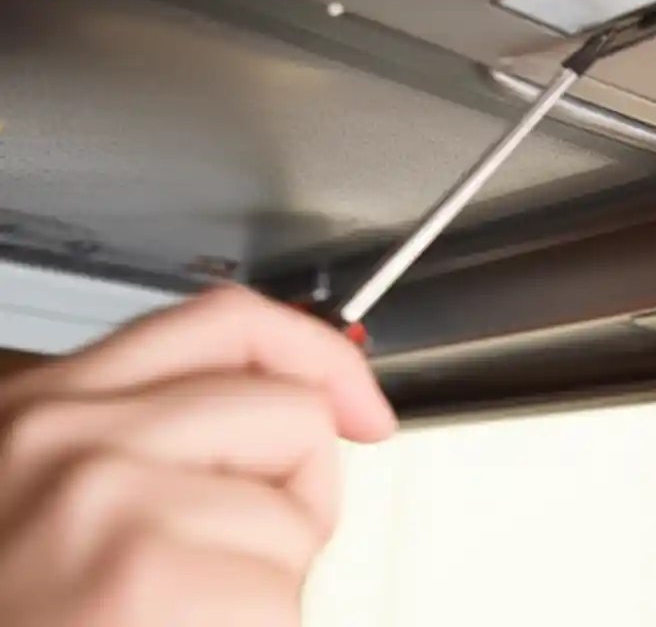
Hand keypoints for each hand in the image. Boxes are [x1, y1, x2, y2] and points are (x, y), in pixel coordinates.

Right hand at [0, 286, 395, 626]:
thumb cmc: (34, 606)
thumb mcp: (60, 499)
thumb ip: (156, 439)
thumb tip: (303, 406)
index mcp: (43, 406)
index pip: (225, 321)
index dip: (318, 355)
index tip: (360, 406)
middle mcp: (64, 439)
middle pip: (289, 414)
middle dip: (297, 495)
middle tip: (225, 563)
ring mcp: (102, 505)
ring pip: (295, 516)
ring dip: (267, 584)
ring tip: (183, 615)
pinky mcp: (141, 581)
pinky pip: (283, 595)